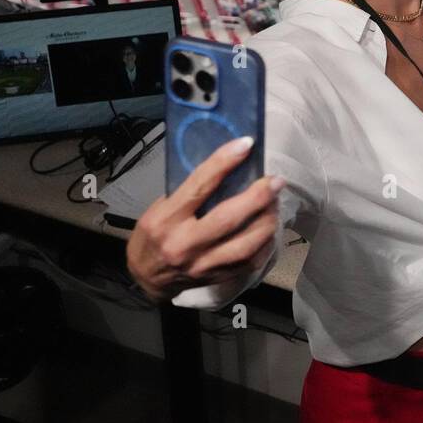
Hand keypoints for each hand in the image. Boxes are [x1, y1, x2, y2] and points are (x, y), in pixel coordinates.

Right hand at [126, 135, 282, 303]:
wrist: (146, 277)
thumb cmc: (154, 234)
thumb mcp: (160, 208)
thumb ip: (189, 192)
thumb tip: (227, 166)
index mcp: (166, 219)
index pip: (199, 186)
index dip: (224, 163)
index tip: (246, 145)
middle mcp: (184, 244)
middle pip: (228, 219)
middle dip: (258, 197)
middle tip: (276, 181)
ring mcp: (202, 265)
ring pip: (245, 245)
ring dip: (267, 221)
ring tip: (275, 204)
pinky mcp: (217, 278)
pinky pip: (250, 261)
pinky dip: (265, 243)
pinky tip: (269, 228)